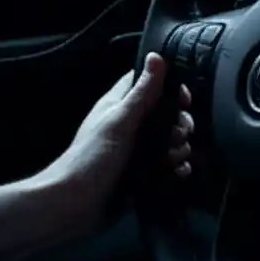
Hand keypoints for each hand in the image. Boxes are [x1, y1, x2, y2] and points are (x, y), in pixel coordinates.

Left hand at [36, 52, 193, 229]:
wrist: (75, 205)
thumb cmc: (94, 157)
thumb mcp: (120, 121)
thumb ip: (142, 92)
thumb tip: (156, 55)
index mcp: (120, 106)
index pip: (148, 84)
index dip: (169, 86)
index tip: (184, 99)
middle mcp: (130, 125)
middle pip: (166, 113)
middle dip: (180, 122)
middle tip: (178, 134)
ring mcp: (136, 151)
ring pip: (170, 140)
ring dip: (180, 147)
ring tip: (175, 158)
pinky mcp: (143, 174)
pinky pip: (169, 165)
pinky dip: (177, 167)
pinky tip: (178, 172)